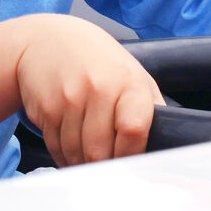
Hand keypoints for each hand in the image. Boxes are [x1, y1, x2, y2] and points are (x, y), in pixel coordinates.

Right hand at [14, 15, 162, 165]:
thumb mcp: (131, 73)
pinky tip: (70, 150)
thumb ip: (149, 106)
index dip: (132, 155)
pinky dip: (64, 157)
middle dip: (105, 168)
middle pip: (101, 152)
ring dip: (82, 165)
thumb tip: (165, 142)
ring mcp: (70, 98)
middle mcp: (98, 88)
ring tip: (88, 158)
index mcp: (128, 82)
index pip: (133, 130)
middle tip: (108, 170)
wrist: (45, 39)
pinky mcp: (47, 108)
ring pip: (77, 154)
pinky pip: (57, 149)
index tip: (131, 165)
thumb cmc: (95, 59)